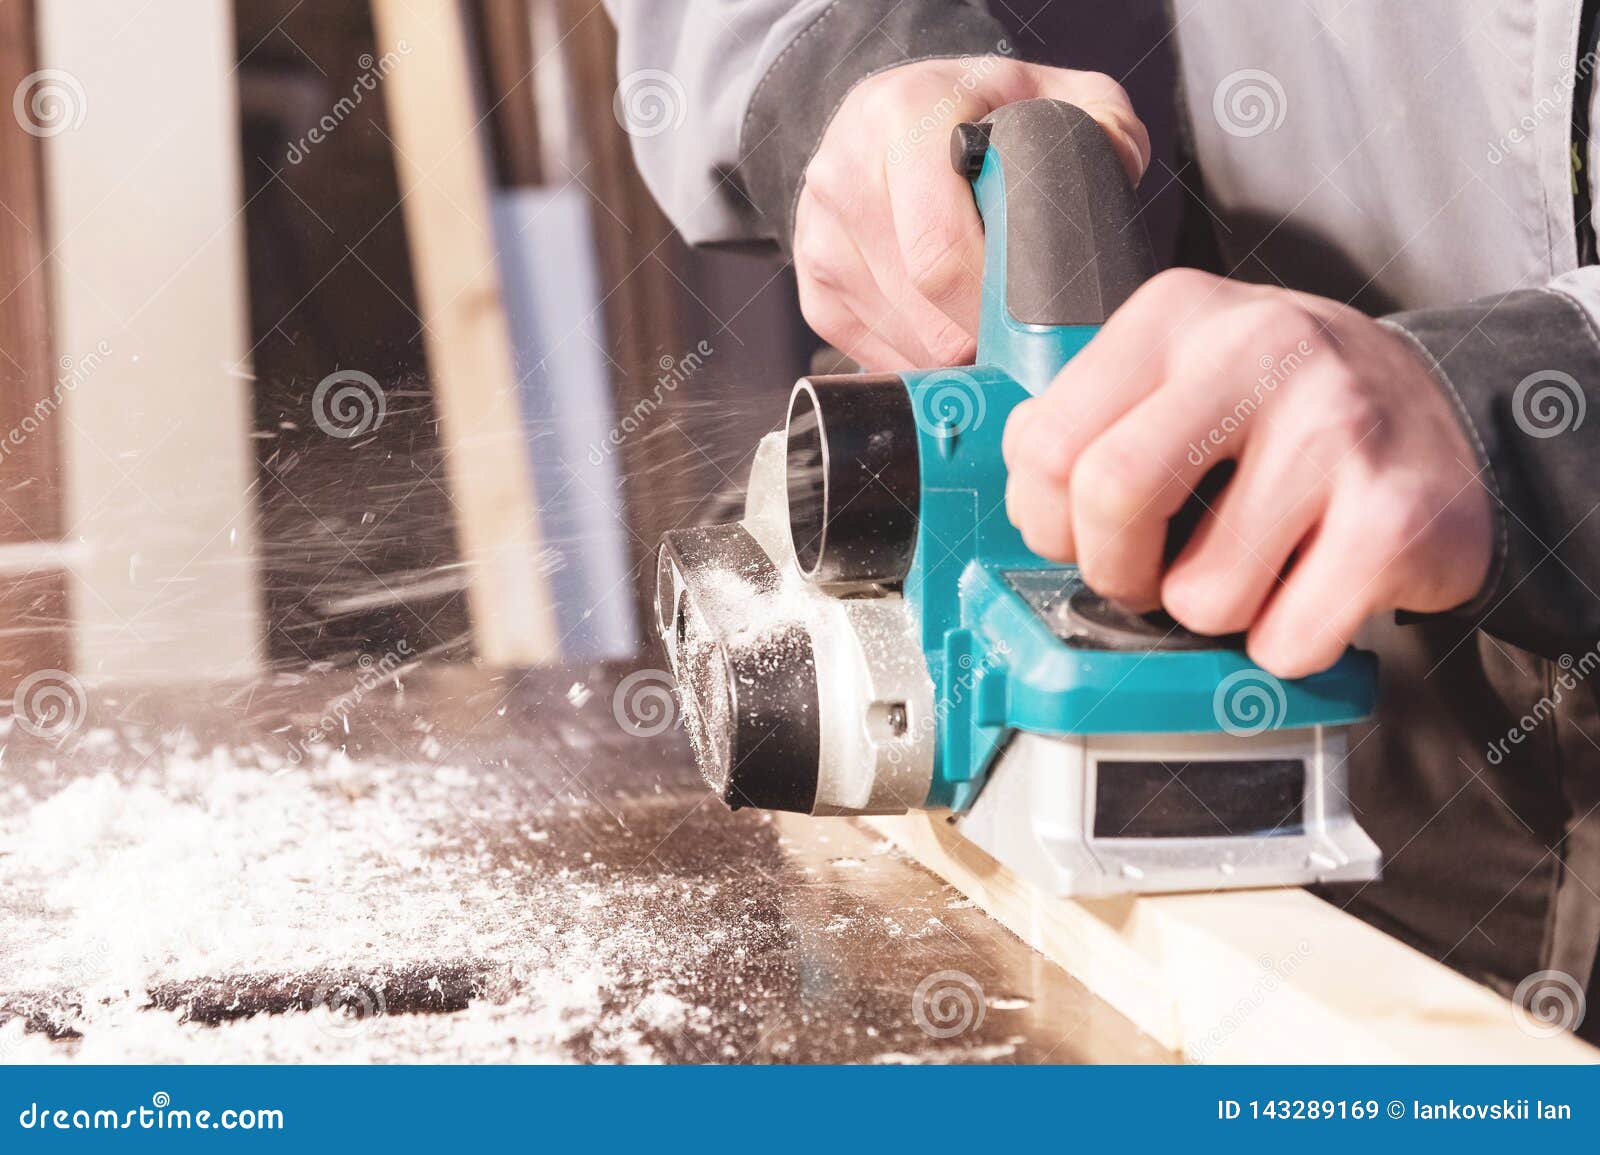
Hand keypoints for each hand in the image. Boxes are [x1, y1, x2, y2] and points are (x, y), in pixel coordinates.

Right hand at [794, 57, 1147, 371]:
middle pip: (924, 310)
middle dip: (986, 341)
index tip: (1040, 324)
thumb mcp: (1054, 95)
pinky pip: (871, 353)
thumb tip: (1111, 184)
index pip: (942, 252)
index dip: (999, 307)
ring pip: (900, 340)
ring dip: (955, 354)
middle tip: (1029, 343)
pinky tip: (948, 330)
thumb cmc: (980, 113)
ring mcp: (820, 235)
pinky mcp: (812, 283)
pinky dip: (919, 359)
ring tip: (992, 331)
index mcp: (905, 118)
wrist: (894, 116)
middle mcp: (846, 173)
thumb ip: (1100, 126)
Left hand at [1002, 270, 1494, 677]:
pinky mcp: (1396, 515)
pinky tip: (1310, 587)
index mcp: (1175, 317)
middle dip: (1116, 571)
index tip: (1082, 535)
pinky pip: (1287, 640)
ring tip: (1253, 564)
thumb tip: (1031, 505)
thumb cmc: (1283, 413)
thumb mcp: (1176, 376)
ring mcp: (1335, 428)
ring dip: (1212, 613)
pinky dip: (1283, 644)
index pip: (1045, 443)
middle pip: (1111, 495)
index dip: (1048, 521)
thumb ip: (1089, 423)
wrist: (1449, 415)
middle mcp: (1257, 350)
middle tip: (1150, 575)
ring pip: (1201, 593)